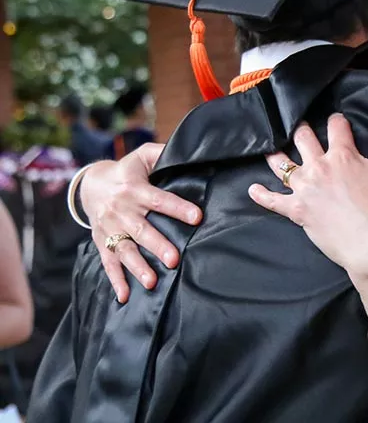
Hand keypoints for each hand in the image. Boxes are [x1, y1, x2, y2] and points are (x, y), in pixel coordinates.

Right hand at [82, 143, 201, 302]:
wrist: (91, 184)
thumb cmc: (127, 170)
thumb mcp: (143, 156)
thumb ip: (163, 153)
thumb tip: (186, 151)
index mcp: (134, 188)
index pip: (159, 199)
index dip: (178, 208)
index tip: (197, 217)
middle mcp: (121, 210)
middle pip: (141, 229)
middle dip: (158, 245)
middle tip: (174, 259)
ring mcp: (110, 228)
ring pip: (124, 250)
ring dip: (138, 267)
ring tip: (153, 282)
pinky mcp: (102, 242)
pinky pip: (108, 263)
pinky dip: (115, 280)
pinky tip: (125, 296)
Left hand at [249, 114, 367, 286]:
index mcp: (344, 155)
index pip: (336, 127)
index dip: (338, 121)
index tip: (337, 122)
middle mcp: (320, 167)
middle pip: (303, 139)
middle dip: (301, 130)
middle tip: (300, 128)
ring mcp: (306, 189)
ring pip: (282, 165)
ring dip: (276, 156)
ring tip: (271, 150)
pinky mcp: (297, 211)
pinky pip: (273, 201)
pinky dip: (261, 195)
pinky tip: (253, 190)